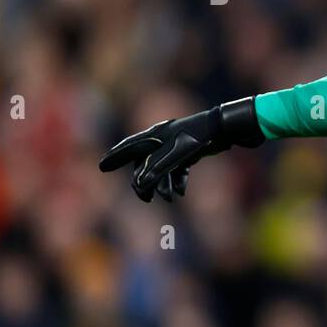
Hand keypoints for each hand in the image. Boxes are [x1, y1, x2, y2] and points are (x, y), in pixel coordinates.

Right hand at [98, 97, 264, 202]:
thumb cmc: (198, 138)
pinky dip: (177, 179)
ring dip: (163, 183)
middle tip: (145, 197)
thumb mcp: (176, 155)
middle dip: (145, 181)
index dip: (116, 157)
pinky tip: (181, 191)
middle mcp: (161, 139)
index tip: (102, 166)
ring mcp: (174, 145)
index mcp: (154, 136)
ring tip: (168, 197)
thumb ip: (157, 169)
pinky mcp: (188, 151)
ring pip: (161, 167)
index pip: (130, 148)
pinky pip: (176, 168)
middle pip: (145, 163)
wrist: (224, 129)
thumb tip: (141, 184)